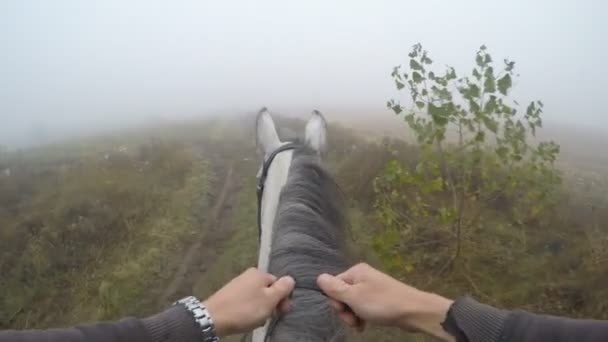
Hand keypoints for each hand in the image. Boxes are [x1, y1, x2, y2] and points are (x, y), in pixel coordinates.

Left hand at [204, 268, 294, 336]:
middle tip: (268, 317)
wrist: (214, 318)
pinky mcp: (229, 295)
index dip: (283, 298)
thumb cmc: (245, 309)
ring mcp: (238, 284)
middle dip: (271, 304)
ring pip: (257, 297)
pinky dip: (249, 310)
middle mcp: (248, 275)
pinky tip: (246, 319)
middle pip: (268, 290)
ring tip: (256, 320)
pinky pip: (246, 302)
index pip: (279, 283)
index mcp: (259, 273)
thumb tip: (290, 278)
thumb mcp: (269, 300)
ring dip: (260, 309)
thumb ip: (283, 288)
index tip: (282, 312)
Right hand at [317, 263, 453, 340]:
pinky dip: (361, 315)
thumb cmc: (382, 303)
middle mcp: (362, 276)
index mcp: (355, 272)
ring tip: (360, 325)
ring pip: (352, 302)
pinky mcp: (378, 297)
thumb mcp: (354, 297)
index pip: (333, 285)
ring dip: (352, 315)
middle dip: (345, 310)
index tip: (345, 312)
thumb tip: (318, 277)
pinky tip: (364, 325)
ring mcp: (371, 287)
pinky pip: (363, 306)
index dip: (335, 301)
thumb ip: (335, 288)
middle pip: (342, 294)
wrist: (413, 311)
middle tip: (354, 320)